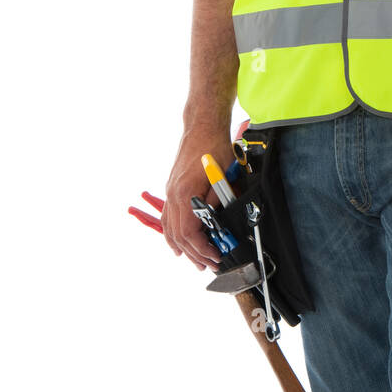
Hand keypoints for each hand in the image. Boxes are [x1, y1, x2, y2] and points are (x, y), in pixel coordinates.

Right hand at [162, 126, 234, 270]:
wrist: (202, 127)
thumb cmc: (215, 149)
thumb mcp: (224, 178)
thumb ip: (217, 204)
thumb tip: (218, 225)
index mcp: (185, 195)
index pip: (190, 233)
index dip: (202, 249)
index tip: (215, 256)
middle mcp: (174, 196)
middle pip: (179, 236)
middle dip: (195, 254)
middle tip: (210, 264)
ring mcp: (170, 192)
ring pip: (170, 229)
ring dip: (183, 248)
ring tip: (196, 260)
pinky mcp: (172, 189)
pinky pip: (167, 219)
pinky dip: (171, 235)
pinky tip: (177, 244)